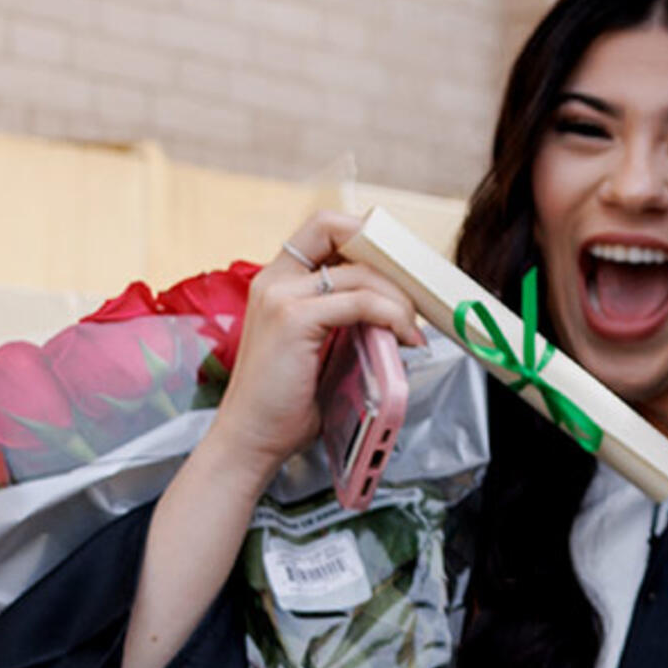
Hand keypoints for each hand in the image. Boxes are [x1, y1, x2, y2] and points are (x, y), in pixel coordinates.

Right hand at [201, 211, 428, 486]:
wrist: (250, 439)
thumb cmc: (285, 402)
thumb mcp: (318, 345)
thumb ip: (345, 317)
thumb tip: (396, 306)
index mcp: (277, 281)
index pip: (326, 228)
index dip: (367, 236)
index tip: (400, 268)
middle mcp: (274, 279)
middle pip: (343, 232)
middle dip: (391, 260)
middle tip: (417, 295)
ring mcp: (280, 295)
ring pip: (362, 273)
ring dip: (400, 300)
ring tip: (413, 330)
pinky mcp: (292, 318)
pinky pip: (361, 303)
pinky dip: (392, 317)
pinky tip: (404, 339)